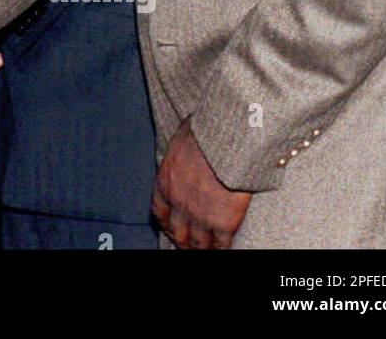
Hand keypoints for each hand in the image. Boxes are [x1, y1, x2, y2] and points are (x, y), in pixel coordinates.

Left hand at [151, 118, 252, 248]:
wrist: (222, 144)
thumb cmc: (203, 135)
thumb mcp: (180, 141)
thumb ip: (179, 154)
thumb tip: (184, 147)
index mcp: (166, 183)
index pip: (159, 211)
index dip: (165, 223)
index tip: (170, 227)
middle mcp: (179, 204)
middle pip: (177, 232)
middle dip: (182, 240)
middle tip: (188, 246)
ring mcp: (200, 216)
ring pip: (199, 243)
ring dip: (203, 249)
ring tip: (208, 250)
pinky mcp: (223, 223)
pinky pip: (222, 244)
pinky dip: (223, 248)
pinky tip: (225, 248)